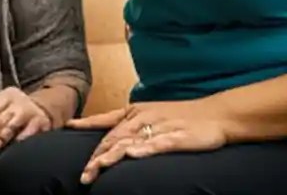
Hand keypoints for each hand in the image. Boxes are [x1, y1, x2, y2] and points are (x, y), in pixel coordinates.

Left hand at [0, 87, 52, 157]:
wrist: (47, 109)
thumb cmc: (18, 115)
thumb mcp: (3, 112)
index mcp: (3, 96)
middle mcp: (15, 100)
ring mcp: (28, 110)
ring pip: (10, 123)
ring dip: (1, 136)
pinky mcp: (41, 121)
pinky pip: (28, 131)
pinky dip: (20, 139)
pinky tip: (14, 147)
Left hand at [69, 100, 227, 183]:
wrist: (218, 114)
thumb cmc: (185, 116)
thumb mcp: (153, 115)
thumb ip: (133, 126)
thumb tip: (116, 139)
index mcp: (136, 112)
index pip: (107, 120)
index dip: (87, 124)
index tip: (68, 126)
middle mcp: (144, 118)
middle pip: (114, 138)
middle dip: (97, 157)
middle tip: (84, 174)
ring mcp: (159, 127)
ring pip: (130, 141)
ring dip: (112, 156)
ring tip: (98, 167)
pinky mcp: (176, 137)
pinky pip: (157, 144)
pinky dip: (144, 149)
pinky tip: (132, 155)